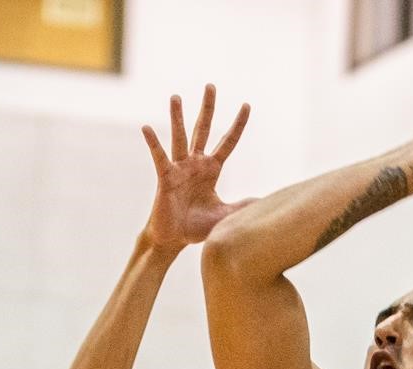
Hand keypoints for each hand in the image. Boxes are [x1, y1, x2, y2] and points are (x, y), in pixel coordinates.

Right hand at [141, 86, 249, 249]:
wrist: (174, 239)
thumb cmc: (197, 227)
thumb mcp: (225, 215)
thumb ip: (243, 207)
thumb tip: (265, 203)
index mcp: (211, 169)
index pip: (228, 142)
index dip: (238, 125)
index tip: (247, 105)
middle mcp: (196, 164)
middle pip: (203, 129)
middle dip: (208, 108)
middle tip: (211, 85)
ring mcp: (179, 168)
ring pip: (180, 137)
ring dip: (178, 117)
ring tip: (176, 96)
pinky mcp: (165, 178)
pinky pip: (159, 157)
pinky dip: (153, 143)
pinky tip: (147, 128)